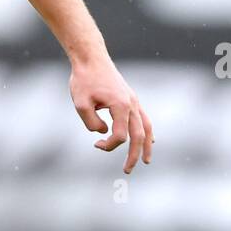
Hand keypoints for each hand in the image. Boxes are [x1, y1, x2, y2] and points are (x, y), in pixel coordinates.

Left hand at [70, 55, 153, 173]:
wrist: (91, 59)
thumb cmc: (84, 80)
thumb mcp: (80, 104)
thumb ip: (91, 122)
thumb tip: (103, 132)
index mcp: (121, 106)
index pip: (120, 136)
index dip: (108, 145)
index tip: (95, 144)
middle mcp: (131, 104)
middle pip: (138, 136)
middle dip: (134, 155)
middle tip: (127, 171)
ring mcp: (133, 101)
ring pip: (146, 127)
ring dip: (146, 145)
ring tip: (146, 160)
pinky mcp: (131, 98)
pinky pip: (144, 118)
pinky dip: (147, 131)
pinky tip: (149, 140)